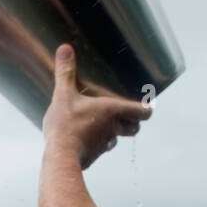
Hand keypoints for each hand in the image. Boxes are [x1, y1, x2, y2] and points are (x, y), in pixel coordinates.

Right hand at [42, 43, 150, 168]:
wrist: (60, 158)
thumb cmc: (66, 126)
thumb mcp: (64, 95)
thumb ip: (66, 73)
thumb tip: (65, 49)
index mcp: (112, 111)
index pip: (142, 112)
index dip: (146, 109)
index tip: (146, 106)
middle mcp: (113, 128)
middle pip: (134, 127)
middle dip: (133, 122)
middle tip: (128, 116)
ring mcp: (104, 145)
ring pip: (116, 139)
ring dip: (113, 133)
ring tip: (103, 127)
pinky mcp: (93, 156)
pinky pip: (99, 149)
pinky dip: (96, 144)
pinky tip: (85, 141)